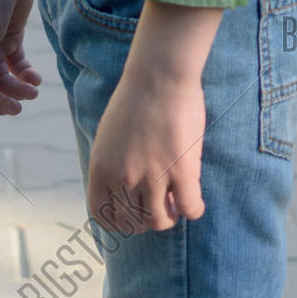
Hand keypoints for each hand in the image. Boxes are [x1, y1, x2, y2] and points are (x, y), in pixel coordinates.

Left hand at [86, 72, 206, 232]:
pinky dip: (193, 209)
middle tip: (160, 203)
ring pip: (160, 221)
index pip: (102, 216)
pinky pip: (189, 208)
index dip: (120, 222)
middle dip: (147, 219)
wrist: (158, 74)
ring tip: (176, 199)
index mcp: (101, 168)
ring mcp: (151, 176)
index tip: (134, 213)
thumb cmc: (137, 97)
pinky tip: (194, 199)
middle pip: (133, 223)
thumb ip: (113, 162)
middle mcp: (122, 177)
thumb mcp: (109, 134)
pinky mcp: (180, 170)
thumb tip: (125, 187)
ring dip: (170, 216)